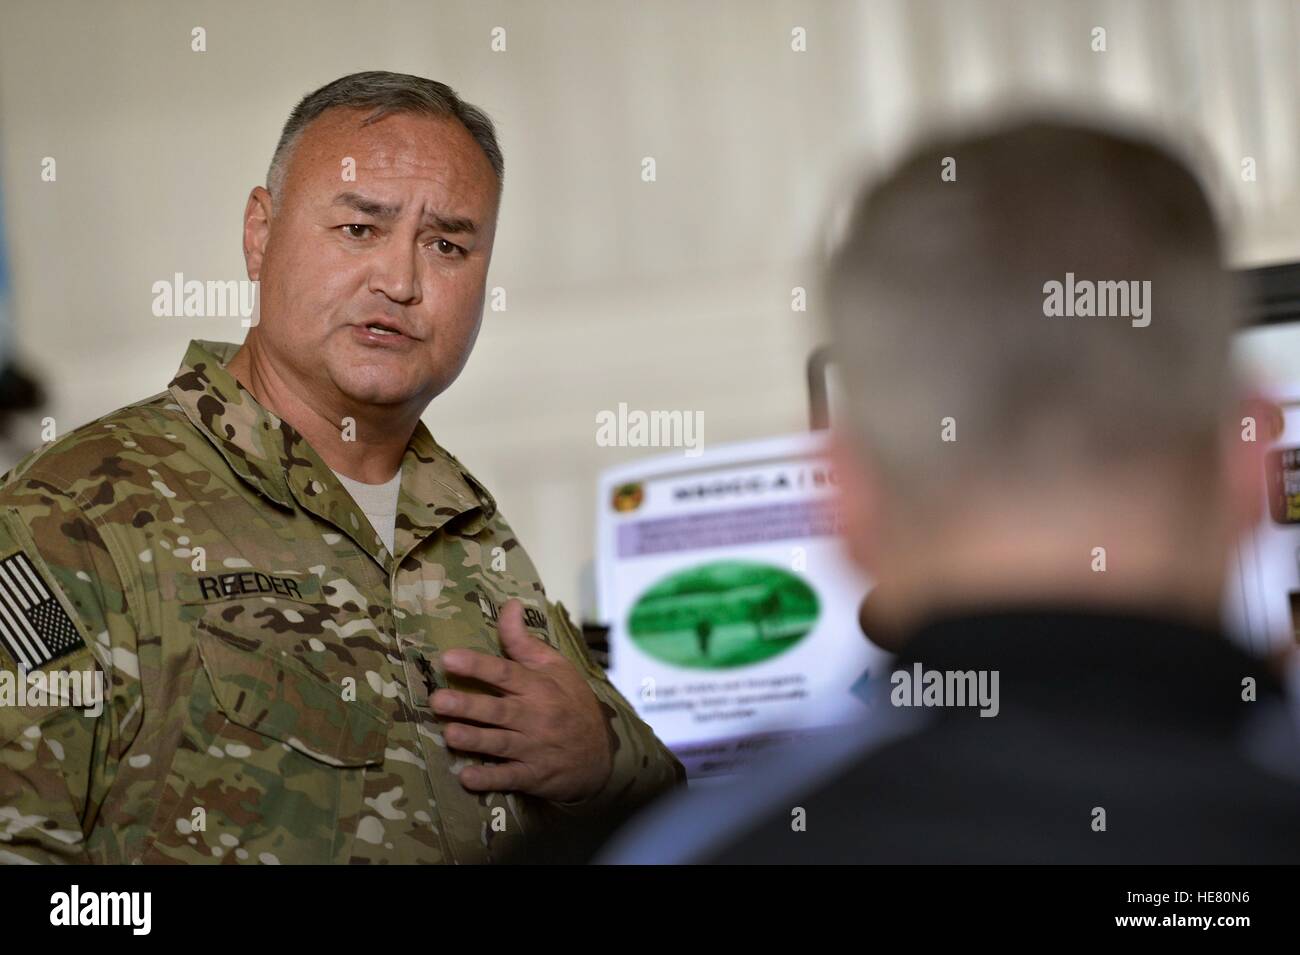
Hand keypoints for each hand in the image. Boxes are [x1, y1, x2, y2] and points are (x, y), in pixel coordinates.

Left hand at [430, 599, 613, 802]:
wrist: (601, 753)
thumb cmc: (572, 703)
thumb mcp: (556, 667)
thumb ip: (524, 641)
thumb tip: (509, 605)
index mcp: (538, 686)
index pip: (505, 673)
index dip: (478, 665)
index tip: (449, 658)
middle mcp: (535, 716)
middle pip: (498, 710)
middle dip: (468, 705)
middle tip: (438, 700)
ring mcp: (533, 749)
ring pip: (500, 744)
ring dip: (475, 740)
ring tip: (449, 734)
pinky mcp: (532, 776)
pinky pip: (509, 778)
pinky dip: (489, 780)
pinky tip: (467, 778)